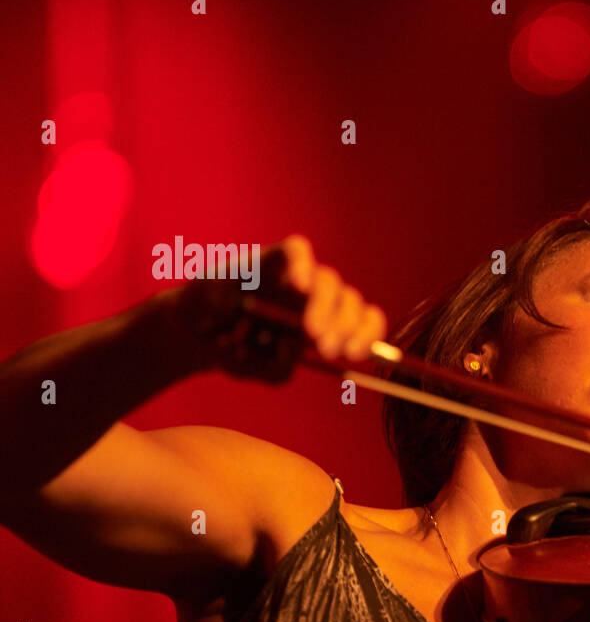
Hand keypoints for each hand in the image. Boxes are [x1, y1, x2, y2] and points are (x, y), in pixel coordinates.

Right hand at [172, 234, 387, 381]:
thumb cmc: (235, 351)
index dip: (367, 336)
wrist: (190, 332)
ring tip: (310, 330)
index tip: (353, 356)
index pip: (364, 322)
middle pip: (351, 300)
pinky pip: (296, 250)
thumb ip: (279, 368)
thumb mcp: (259, 371)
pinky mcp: (269, 259)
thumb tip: (290, 347)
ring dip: (326, 307)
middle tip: (328, 349)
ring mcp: (295, 277)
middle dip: (346, 327)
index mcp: (330, 325)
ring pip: (328, 280)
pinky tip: (298, 284)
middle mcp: (318, 299)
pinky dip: (302, 264)